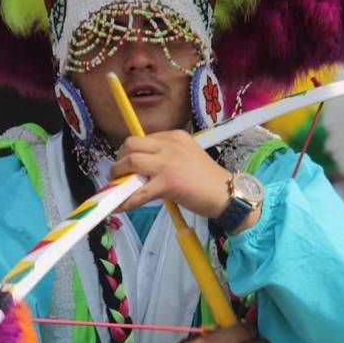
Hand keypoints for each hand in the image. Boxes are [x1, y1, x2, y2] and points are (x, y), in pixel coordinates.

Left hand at [110, 131, 232, 217]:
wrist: (226, 194)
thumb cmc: (207, 179)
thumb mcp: (186, 157)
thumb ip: (165, 157)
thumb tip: (140, 169)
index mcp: (175, 136)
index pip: (143, 138)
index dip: (129, 152)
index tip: (126, 163)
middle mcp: (170, 144)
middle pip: (131, 144)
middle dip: (119, 159)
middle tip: (118, 173)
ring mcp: (168, 162)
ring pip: (131, 162)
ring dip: (117, 175)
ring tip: (116, 187)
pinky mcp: (168, 182)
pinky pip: (140, 191)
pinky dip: (126, 200)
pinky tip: (119, 206)